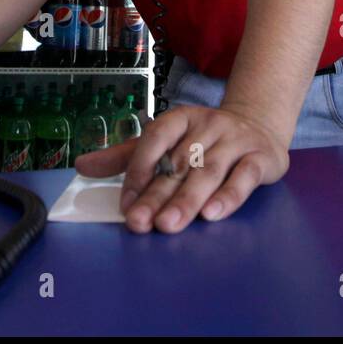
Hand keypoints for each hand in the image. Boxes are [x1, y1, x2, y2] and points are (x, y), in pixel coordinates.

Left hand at [73, 104, 289, 233]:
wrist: (259, 124)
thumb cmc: (204, 140)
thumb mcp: (167, 141)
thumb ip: (127, 156)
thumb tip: (81, 166)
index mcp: (181, 118)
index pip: (156, 138)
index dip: (139, 168)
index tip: (126, 202)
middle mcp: (208, 126)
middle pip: (180, 163)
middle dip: (158, 195)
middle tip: (139, 223)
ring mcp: (236, 141)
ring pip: (209, 171)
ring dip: (188, 199)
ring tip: (169, 224)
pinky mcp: (260, 158)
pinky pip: (244, 177)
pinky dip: (229, 196)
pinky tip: (213, 214)